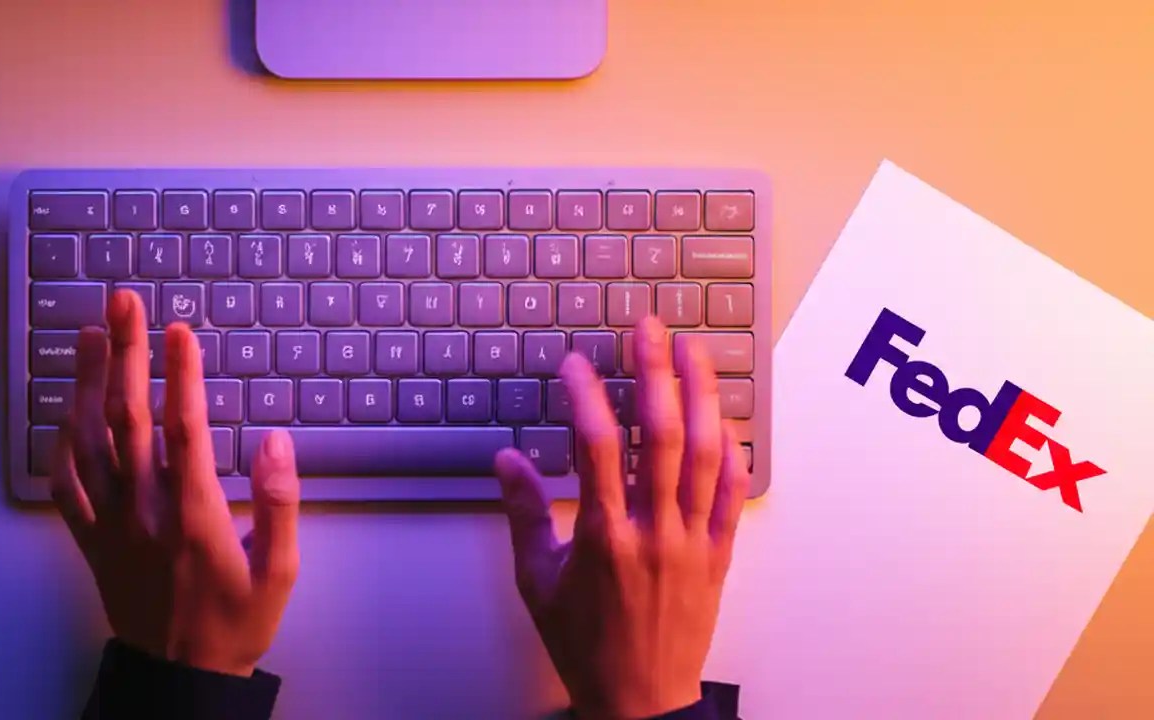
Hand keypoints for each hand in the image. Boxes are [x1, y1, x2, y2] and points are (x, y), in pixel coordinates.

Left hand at [50, 289, 300, 677]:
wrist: (180, 675)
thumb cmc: (235, 622)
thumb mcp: (278, 571)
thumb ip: (280, 503)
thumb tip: (275, 441)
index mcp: (194, 515)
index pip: (184, 428)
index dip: (180, 374)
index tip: (179, 329)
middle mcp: (144, 511)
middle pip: (127, 418)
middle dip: (125, 353)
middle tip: (124, 305)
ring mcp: (110, 524)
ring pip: (87, 441)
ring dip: (84, 382)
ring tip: (88, 335)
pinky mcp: (90, 539)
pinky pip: (64, 483)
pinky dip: (61, 438)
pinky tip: (64, 408)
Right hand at [495, 317, 749, 718]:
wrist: (640, 700)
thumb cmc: (584, 643)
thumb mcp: (536, 582)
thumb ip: (523, 514)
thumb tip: (506, 459)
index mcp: (603, 537)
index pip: (598, 447)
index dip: (586, 396)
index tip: (575, 363)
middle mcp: (653, 531)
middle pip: (661, 435)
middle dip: (655, 373)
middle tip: (647, 329)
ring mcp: (693, 541)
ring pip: (705, 455)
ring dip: (701, 396)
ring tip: (693, 351)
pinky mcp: (719, 554)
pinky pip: (732, 493)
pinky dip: (731, 450)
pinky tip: (722, 416)